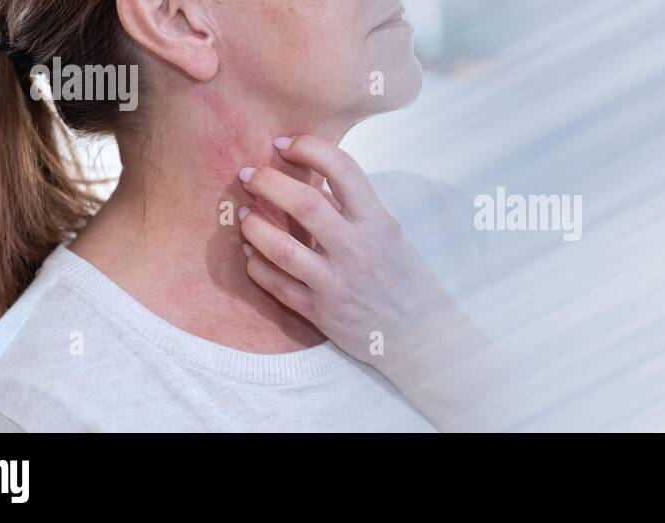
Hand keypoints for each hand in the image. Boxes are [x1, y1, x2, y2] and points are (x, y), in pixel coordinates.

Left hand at [236, 135, 454, 362]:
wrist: (420, 334)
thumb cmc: (403, 277)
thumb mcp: (389, 234)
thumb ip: (352, 209)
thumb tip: (310, 180)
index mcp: (378, 222)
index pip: (343, 169)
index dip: (309, 148)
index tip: (284, 143)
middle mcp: (358, 250)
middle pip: (304, 205)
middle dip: (268, 182)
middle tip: (249, 175)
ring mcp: (338, 283)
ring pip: (283, 248)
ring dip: (255, 226)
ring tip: (244, 214)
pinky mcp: (321, 313)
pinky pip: (277, 286)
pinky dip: (257, 265)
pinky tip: (251, 253)